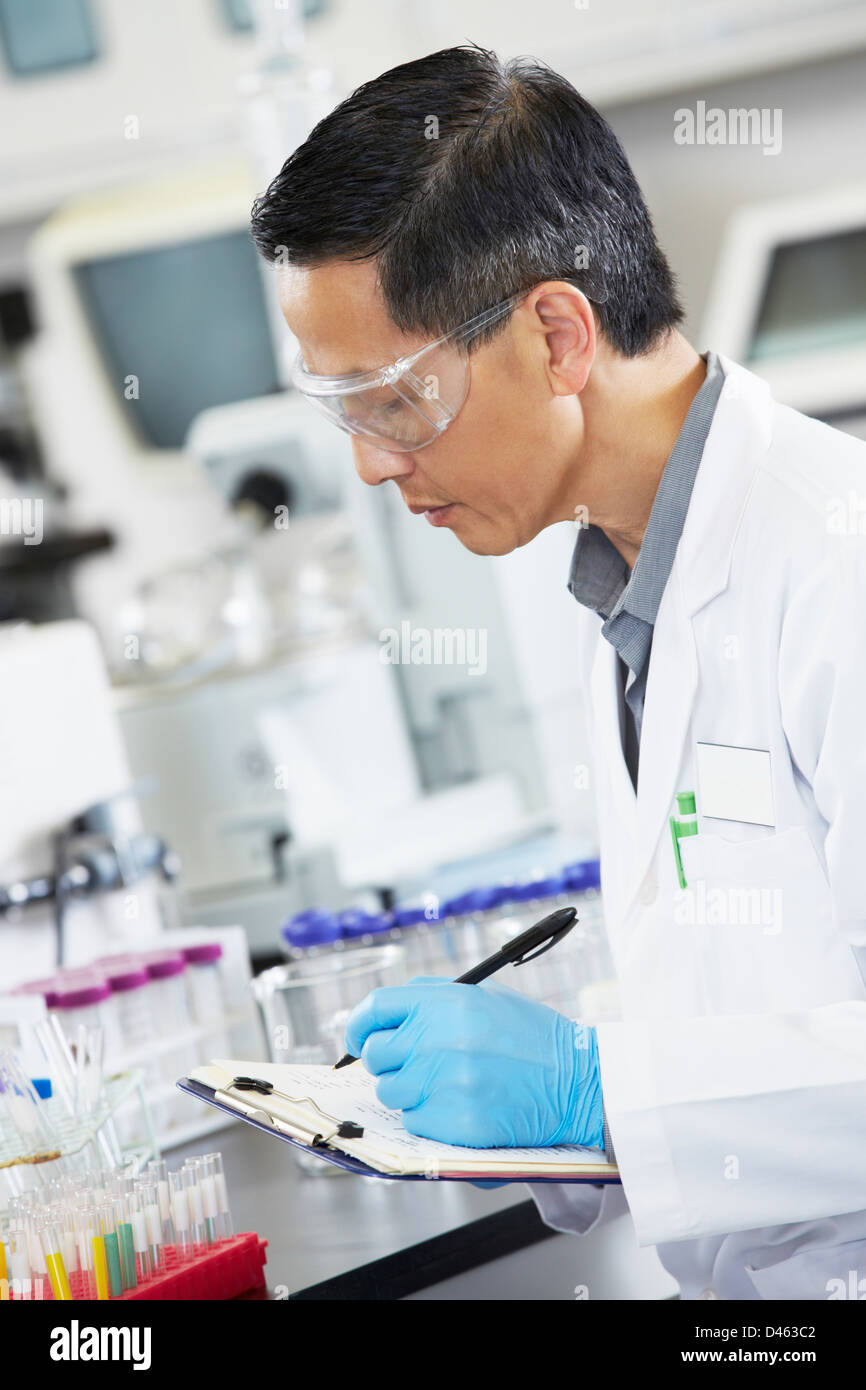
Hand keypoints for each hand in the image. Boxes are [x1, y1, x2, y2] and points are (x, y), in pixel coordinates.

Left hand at [344, 977, 603, 1149]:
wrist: (578, 1080)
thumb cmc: (531, 1036)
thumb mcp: (483, 996)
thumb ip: (432, 997)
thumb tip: (382, 1014)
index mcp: (445, 1004)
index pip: (376, 1008)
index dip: (359, 1024)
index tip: (357, 1037)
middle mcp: (438, 1041)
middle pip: (376, 1055)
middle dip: (388, 1061)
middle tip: (415, 1064)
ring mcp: (444, 1084)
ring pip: (391, 1092)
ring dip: (409, 1091)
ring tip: (447, 1084)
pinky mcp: (454, 1124)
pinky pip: (415, 1122)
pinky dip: (430, 1118)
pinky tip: (462, 1105)